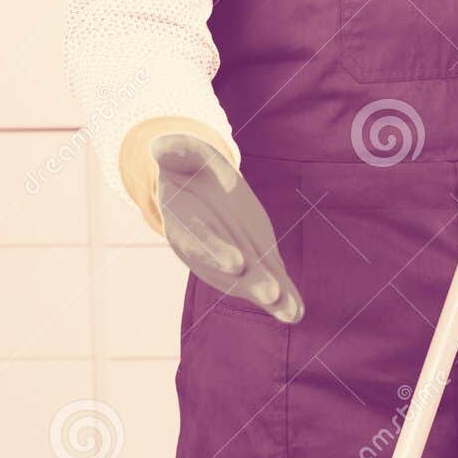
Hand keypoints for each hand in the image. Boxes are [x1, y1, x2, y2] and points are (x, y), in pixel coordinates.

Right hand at [151, 133, 303, 322]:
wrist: (196, 186)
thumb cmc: (189, 169)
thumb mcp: (181, 154)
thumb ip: (174, 150)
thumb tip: (160, 146)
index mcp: (184, 223)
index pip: (199, 240)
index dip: (215, 251)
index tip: (236, 263)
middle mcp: (205, 249)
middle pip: (227, 270)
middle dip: (249, 282)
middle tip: (272, 294)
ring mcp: (230, 257)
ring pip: (249, 280)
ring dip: (270, 295)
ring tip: (292, 312)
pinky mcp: (252, 259)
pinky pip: (267, 278)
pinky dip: (282, 296)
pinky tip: (297, 312)